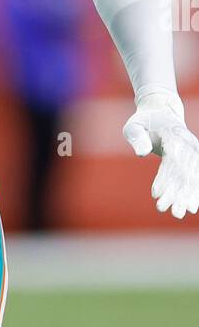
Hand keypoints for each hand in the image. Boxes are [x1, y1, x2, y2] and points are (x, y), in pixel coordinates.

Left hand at [123, 93, 198, 218]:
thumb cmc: (145, 121)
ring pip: (191, 177)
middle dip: (178, 194)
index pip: (171, 160)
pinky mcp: (194, 158)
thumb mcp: (135, 125)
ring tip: (179, 214)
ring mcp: (193, 152)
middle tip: (171, 213)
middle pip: (184, 172)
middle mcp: (188, 145)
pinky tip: (191, 207)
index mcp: (174, 137)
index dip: (165, 178)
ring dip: (187, 197)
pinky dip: (193, 191)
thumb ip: (137, 137)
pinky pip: (195, 176)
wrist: (162, 112)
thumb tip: (141, 153)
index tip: (155, 194)